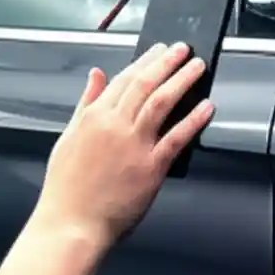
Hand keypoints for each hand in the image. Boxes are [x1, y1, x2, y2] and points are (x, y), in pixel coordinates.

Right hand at [30, 42, 213, 248]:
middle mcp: (115, 125)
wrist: (71, 225)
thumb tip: (96, 75)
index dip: (145, 61)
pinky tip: (206, 107)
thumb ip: (85, 103)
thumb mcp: (68, 137)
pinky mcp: (151, 167)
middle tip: (183, 49)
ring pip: (162, 102)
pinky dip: (194, 119)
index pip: (123, 79)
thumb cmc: (67, 189)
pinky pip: (177, 137)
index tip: (158, 50)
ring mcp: (134, 145)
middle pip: (145, 84)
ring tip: (197, 67)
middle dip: (167, 62)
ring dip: (182, 80)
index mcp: (93, 117)